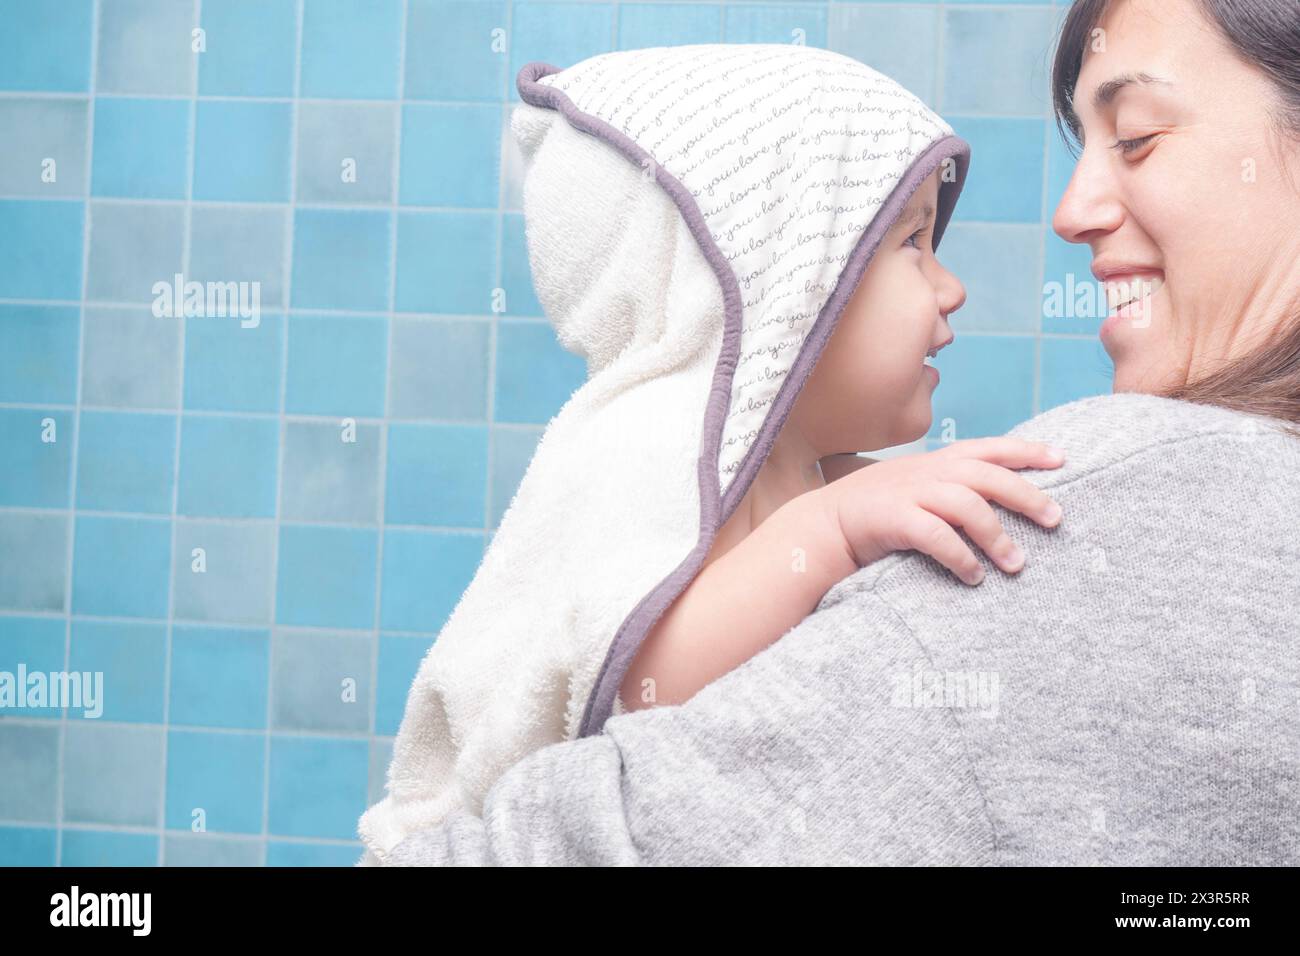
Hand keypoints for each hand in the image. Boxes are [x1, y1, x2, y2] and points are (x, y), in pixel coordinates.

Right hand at [812, 438, 1065, 585]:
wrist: (822, 526)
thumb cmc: (874, 513)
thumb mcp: (914, 488)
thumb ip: (949, 489)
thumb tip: (996, 505)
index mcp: (935, 461)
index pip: (988, 448)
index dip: (1026, 450)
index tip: (1062, 459)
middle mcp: (926, 472)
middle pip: (988, 476)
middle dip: (1027, 495)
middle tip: (1055, 520)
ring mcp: (909, 493)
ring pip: (968, 506)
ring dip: (997, 537)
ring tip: (1017, 565)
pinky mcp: (893, 519)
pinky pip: (938, 537)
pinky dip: (961, 558)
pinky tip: (974, 577)